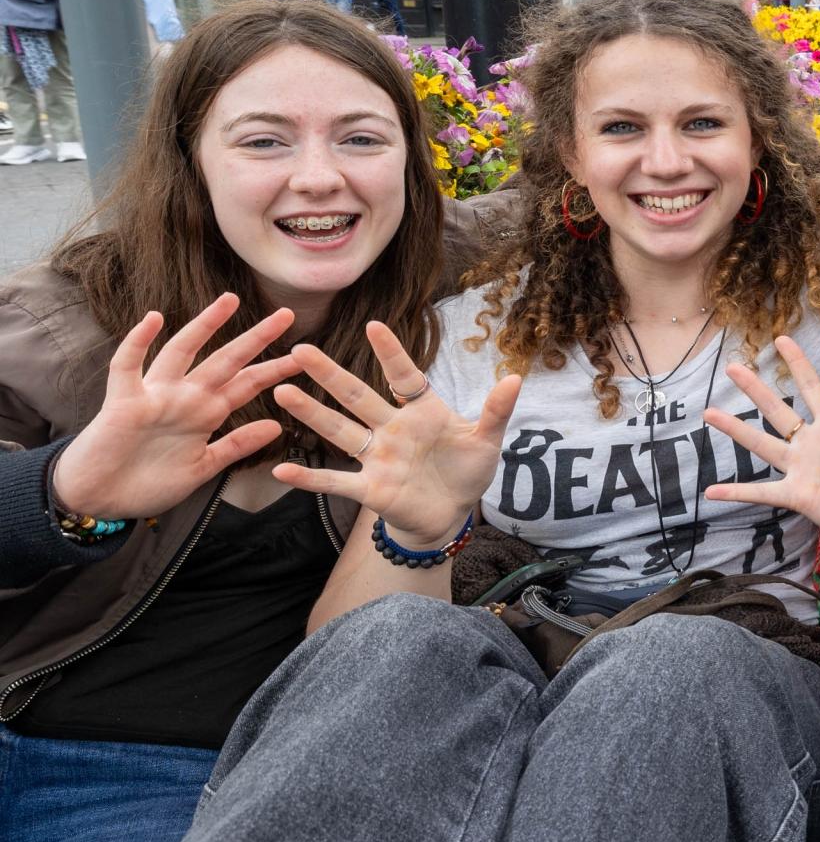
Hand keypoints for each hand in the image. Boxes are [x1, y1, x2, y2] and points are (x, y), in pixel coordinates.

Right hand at [53, 294, 298, 518]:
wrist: (100, 500)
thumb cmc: (148, 484)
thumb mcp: (203, 467)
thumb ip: (236, 446)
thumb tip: (277, 425)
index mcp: (205, 414)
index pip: (247, 385)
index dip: (275, 370)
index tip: (305, 357)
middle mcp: (184, 398)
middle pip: (225, 361)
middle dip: (255, 339)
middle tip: (287, 315)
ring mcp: (154, 396)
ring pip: (182, 352)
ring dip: (204, 326)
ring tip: (229, 300)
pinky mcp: (123, 402)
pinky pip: (128, 366)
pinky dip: (137, 343)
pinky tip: (152, 319)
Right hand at [269, 322, 519, 547]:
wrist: (450, 515)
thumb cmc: (466, 472)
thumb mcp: (486, 441)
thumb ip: (496, 411)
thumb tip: (516, 377)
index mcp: (421, 412)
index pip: (403, 377)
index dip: (391, 354)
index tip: (375, 326)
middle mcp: (392, 429)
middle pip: (356, 396)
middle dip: (330, 374)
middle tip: (300, 348)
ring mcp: (377, 458)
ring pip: (339, 431)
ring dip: (311, 412)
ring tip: (281, 389)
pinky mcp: (369, 488)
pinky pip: (335, 480)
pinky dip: (310, 477)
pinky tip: (282, 469)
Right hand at [703, 335, 819, 559]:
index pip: (811, 388)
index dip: (798, 364)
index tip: (781, 339)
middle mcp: (811, 444)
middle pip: (777, 410)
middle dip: (754, 388)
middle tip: (731, 366)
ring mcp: (801, 470)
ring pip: (762, 444)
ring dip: (736, 430)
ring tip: (709, 413)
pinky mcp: (798, 495)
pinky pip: (762, 493)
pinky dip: (737, 493)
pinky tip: (711, 491)